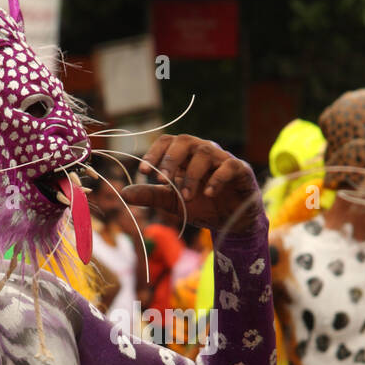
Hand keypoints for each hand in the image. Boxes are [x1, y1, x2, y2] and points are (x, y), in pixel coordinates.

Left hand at [121, 135, 261, 237]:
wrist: (230, 223)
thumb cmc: (202, 206)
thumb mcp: (173, 203)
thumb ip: (151, 196)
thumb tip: (124, 194)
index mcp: (185, 155)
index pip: (167, 142)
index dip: (154, 153)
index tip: (143, 172)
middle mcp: (203, 151)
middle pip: (185, 141)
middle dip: (170, 161)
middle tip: (162, 182)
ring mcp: (222, 159)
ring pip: (205, 152)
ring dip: (191, 175)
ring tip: (186, 197)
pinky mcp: (241, 170)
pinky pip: (228, 166)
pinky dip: (217, 179)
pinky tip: (208, 194)